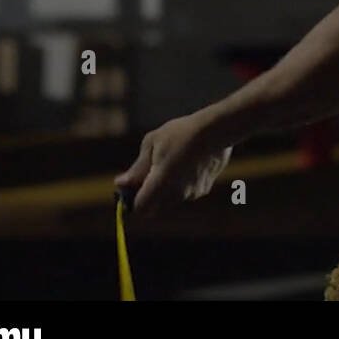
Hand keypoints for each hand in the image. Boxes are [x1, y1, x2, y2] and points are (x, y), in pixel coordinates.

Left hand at [115, 113, 231, 214]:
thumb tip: (121, 184)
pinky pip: (187, 192)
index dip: (132, 201)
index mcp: (160, 184)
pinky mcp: (204, 189)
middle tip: (149, 172)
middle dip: (149, 195)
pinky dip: (182, 183)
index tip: (131, 189)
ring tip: (172, 162)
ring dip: (166, 189)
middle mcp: (176, 194)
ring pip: (171, 199)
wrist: (217, 130)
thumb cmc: (181, 133)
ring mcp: (192, 193)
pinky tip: (188, 162)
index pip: (140, 208)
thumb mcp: (152, 144)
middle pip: (155, 206)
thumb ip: (137, 168)